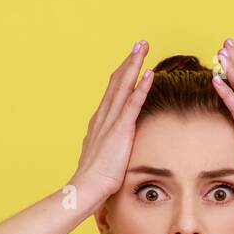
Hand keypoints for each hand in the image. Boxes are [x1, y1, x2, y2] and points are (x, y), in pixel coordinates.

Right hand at [69, 41, 153, 210]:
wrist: (84, 190)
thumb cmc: (93, 181)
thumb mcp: (101, 159)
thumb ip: (107, 149)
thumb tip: (111, 151)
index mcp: (99, 123)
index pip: (112, 92)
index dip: (122, 74)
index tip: (131, 60)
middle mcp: (103, 117)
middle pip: (116, 82)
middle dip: (129, 61)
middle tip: (140, 44)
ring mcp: (110, 122)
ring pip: (123, 86)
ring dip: (134, 65)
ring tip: (144, 48)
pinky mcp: (119, 131)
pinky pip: (132, 104)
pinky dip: (141, 88)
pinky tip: (149, 74)